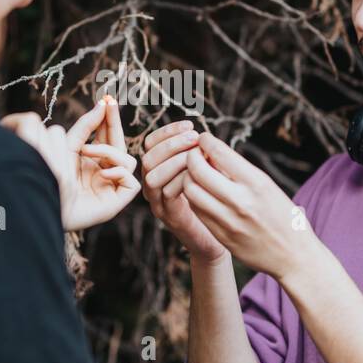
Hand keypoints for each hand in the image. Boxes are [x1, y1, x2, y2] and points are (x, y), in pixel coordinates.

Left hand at [0, 97, 139, 231]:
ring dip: (109, 151)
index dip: (109, 119)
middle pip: (120, 145)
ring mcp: (111, 187)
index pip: (108, 137)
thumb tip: (102, 104)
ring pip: (128, 161)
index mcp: (93, 161)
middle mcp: (104, 172)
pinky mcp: (116, 201)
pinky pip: (131, 182)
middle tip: (109, 104)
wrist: (45, 200)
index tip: (108, 100)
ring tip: (86, 151)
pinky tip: (101, 173)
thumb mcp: (69, 145)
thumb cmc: (53, 176)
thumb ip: (87, 126)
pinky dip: (118, 172)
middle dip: (115, 124)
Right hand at [139, 119, 226, 263]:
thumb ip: (198, 156)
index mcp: (158, 169)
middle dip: (171, 144)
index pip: (150, 143)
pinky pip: (165, 195)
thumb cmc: (212, 200)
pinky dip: (179, 180)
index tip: (189, 124)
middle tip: (194, 138)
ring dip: (173, 161)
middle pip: (148, 157)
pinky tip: (197, 174)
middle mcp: (153, 185)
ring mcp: (158, 202)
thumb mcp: (204, 172)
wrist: (215, 237)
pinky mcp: (169, 216)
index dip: (167, 131)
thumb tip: (204, 134)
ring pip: (152, 176)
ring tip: (196, 154)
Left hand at [179, 131, 319, 280]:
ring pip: (191, 191)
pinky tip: (201, 194)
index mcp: (257, 183)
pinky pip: (197, 211)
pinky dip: (194, 198)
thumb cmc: (284, 217)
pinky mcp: (221, 236)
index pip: (220, 153)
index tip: (203, 139)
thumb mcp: (269, 188)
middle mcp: (241, 201)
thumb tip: (213, 154)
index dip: (206, 141)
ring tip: (196, 176)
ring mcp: (229, 221)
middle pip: (197, 170)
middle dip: (191, 157)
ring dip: (189, 178)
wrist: (294, 257)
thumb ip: (241, 173)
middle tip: (194, 155)